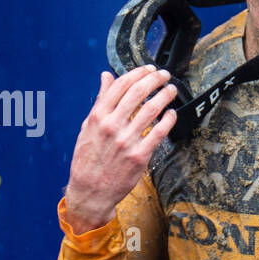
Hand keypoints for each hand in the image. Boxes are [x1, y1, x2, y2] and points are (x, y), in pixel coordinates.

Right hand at [63, 66, 178, 232]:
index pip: (120, 86)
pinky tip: (172, 114)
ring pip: (151, 110)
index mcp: (97, 116)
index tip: (148, 69)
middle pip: (138, 93)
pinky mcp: (139, 156)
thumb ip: (100, 101)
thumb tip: (106, 76)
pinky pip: (159, 133)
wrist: (90, 190)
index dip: (138, 73)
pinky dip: (168, 120)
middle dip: (154, 79)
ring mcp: (126, 141)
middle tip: (164, 75)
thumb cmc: (88, 158)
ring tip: (171, 90)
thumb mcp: (87, 126)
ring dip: (165, 96)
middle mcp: (111, 126)